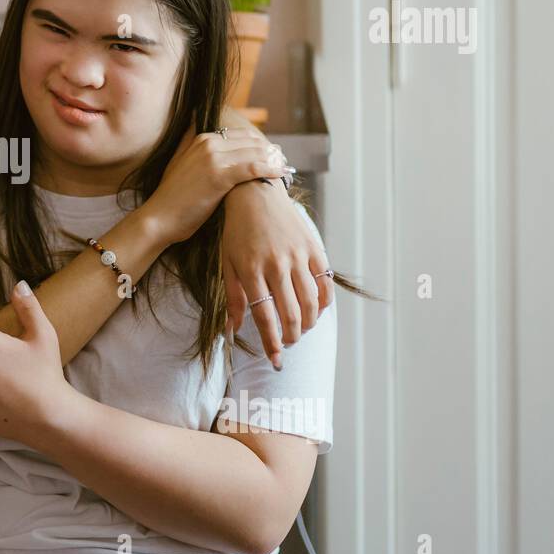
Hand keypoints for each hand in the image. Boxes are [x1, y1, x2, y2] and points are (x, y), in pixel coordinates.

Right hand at [142, 127, 287, 244]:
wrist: (160, 218)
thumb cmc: (173, 198)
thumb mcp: (179, 164)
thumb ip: (190, 145)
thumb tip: (197, 127)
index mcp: (201, 139)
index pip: (241, 135)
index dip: (259, 144)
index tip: (272, 153)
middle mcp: (208, 143)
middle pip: (251, 141)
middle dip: (270, 150)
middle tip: (283, 160)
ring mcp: (213, 158)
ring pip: (255, 153)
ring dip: (274, 159)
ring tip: (285, 168)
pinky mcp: (218, 176)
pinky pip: (253, 168)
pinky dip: (269, 170)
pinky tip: (280, 174)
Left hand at [222, 180, 333, 367]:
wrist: (256, 193)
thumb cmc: (237, 231)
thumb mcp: (228, 262)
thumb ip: (234, 297)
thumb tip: (233, 329)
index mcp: (251, 271)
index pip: (264, 317)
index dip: (271, 343)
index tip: (275, 360)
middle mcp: (276, 265)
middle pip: (291, 315)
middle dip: (291, 337)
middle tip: (288, 343)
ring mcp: (297, 256)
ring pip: (311, 303)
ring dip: (308, 324)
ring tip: (300, 330)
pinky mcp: (313, 248)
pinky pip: (325, 283)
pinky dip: (324, 302)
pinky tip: (316, 310)